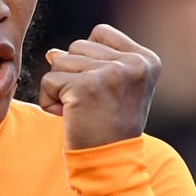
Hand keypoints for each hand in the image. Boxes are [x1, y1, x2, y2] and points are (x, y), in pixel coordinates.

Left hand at [39, 24, 160, 150]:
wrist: (111, 163)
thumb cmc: (110, 128)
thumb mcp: (113, 89)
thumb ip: (92, 63)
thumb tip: (52, 53)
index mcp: (146, 59)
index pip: (100, 33)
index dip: (89, 59)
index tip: (100, 89)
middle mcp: (133, 63)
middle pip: (77, 46)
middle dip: (73, 75)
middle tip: (90, 104)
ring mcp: (110, 73)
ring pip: (60, 61)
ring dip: (60, 88)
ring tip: (79, 110)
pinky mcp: (85, 86)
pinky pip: (49, 81)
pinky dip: (49, 101)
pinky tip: (67, 117)